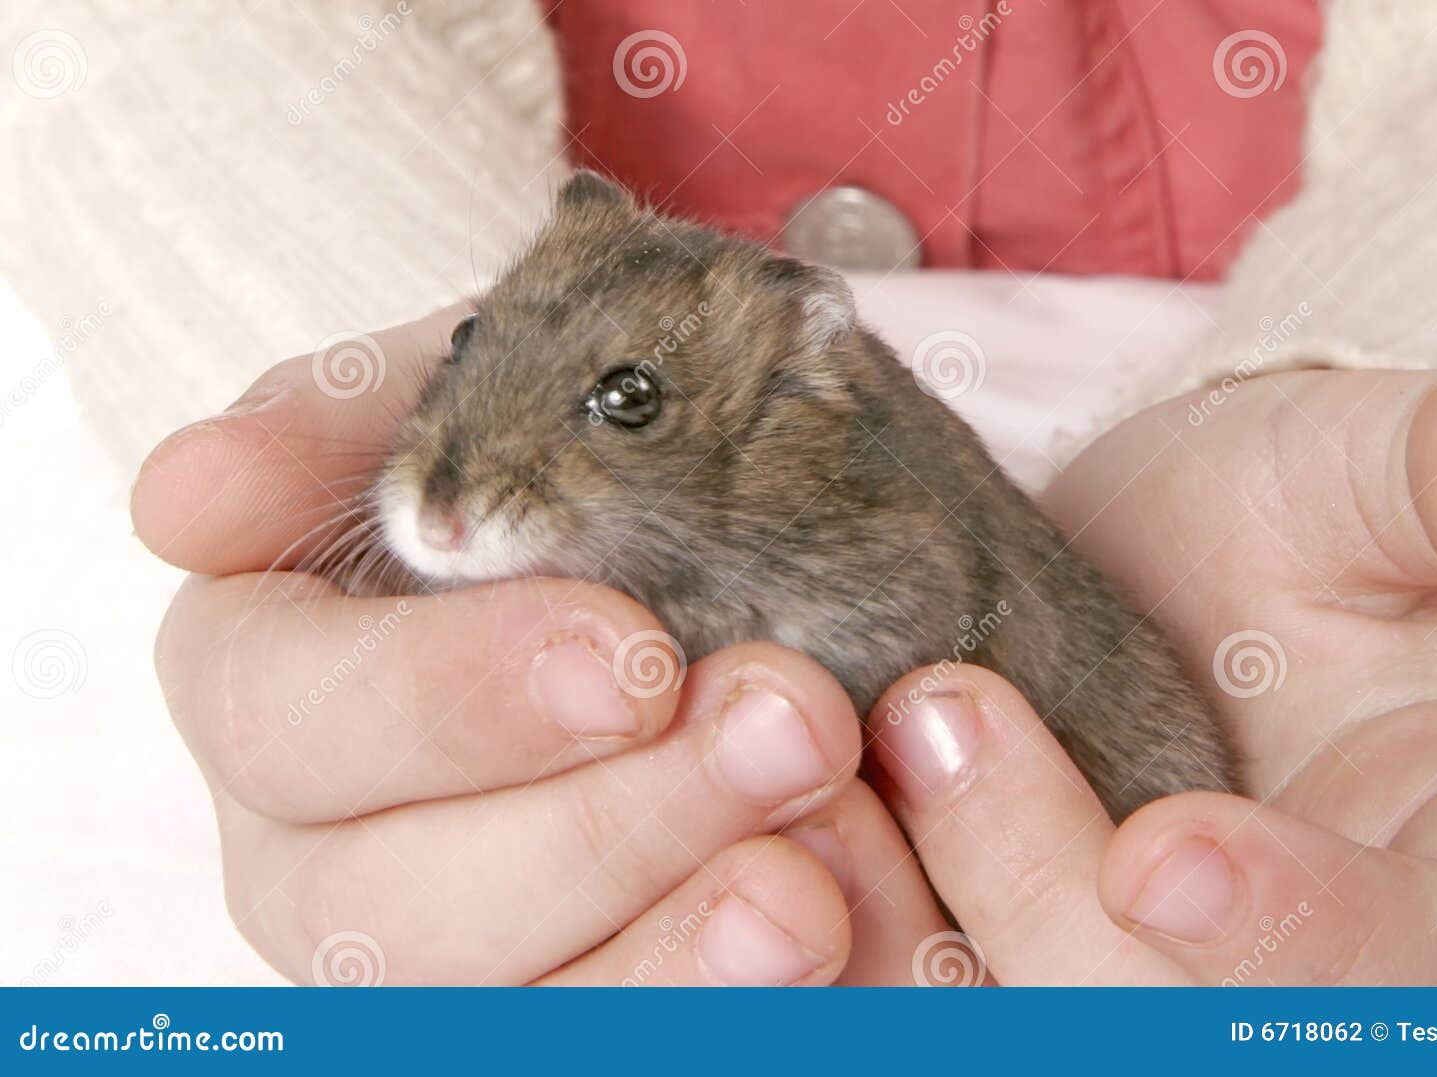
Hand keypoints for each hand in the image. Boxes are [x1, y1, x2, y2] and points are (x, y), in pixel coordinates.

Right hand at [133, 309, 866, 984]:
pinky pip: (603, 1041)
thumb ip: (332, 428)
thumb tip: (187, 499)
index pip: (281, 715)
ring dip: (665, 953)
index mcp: (265, 688)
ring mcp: (433, 959)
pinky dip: (710, 1004)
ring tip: (811, 877)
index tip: (637, 657)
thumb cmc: (546, 469)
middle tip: (786, 725)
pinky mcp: (545, 1001)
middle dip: (601, 827)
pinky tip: (817, 929)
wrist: (670, 551)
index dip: (449, 698)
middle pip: (388, 905)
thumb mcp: (460, 402)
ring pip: (498, 1009)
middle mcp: (315, 852)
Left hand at [802, 364, 1436, 983]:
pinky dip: (829, 950)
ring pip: (1012, 1033)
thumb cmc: (1280, 539)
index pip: (1402, 979)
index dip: (1289, 943)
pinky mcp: (987, 983)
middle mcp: (1275, 1001)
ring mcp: (1120, 998)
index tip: (1167, 855)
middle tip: (941, 714)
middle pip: (1165, 1031)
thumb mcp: (1371, 485)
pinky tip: (762, 834)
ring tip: (812, 781)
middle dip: (1044, 902)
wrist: (1149, 592)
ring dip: (900, 944)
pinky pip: (908, 1002)